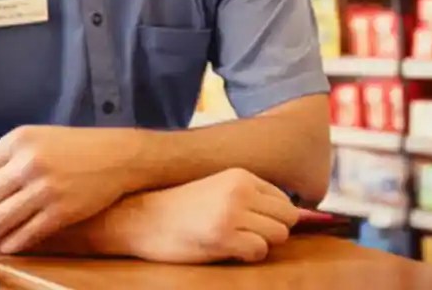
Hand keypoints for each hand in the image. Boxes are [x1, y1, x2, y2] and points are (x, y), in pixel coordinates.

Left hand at [0, 125, 142, 252]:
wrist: (117, 156)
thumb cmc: (71, 148)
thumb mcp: (35, 137)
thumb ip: (5, 157)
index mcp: (17, 141)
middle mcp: (28, 163)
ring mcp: (46, 188)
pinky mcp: (62, 211)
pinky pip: (25, 234)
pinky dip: (8, 244)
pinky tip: (2, 246)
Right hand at [104, 168, 299, 263]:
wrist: (140, 219)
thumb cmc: (179, 209)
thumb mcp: (216, 190)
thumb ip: (248, 197)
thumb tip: (290, 217)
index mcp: (240, 176)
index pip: (283, 200)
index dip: (272, 218)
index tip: (252, 226)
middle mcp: (240, 190)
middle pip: (287, 218)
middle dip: (272, 231)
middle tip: (244, 236)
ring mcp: (232, 212)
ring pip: (278, 235)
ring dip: (260, 244)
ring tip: (233, 242)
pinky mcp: (223, 236)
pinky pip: (259, 250)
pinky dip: (248, 255)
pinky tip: (226, 250)